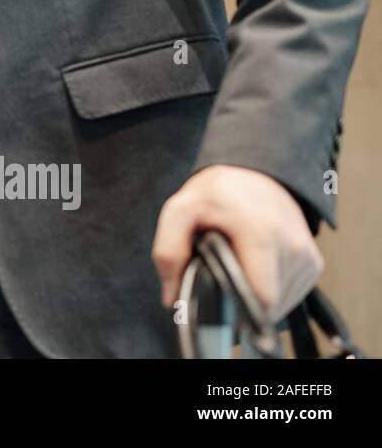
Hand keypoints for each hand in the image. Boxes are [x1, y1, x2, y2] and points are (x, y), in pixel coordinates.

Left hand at [152, 164, 322, 321]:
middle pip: (267, 305)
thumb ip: (168, 252)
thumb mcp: (180, 211)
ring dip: (254, 295)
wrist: (254, 173)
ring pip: (279, 304)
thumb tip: (171, 299)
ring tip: (238, 266)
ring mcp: (306, 256)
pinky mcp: (313, 263)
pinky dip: (270, 290)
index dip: (235, 308)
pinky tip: (254, 269)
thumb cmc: (216, 193)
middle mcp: (291, 246)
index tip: (215, 298)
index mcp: (260, 233)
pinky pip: (291, 295)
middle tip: (221, 276)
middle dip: (240, 301)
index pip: (260, 298)